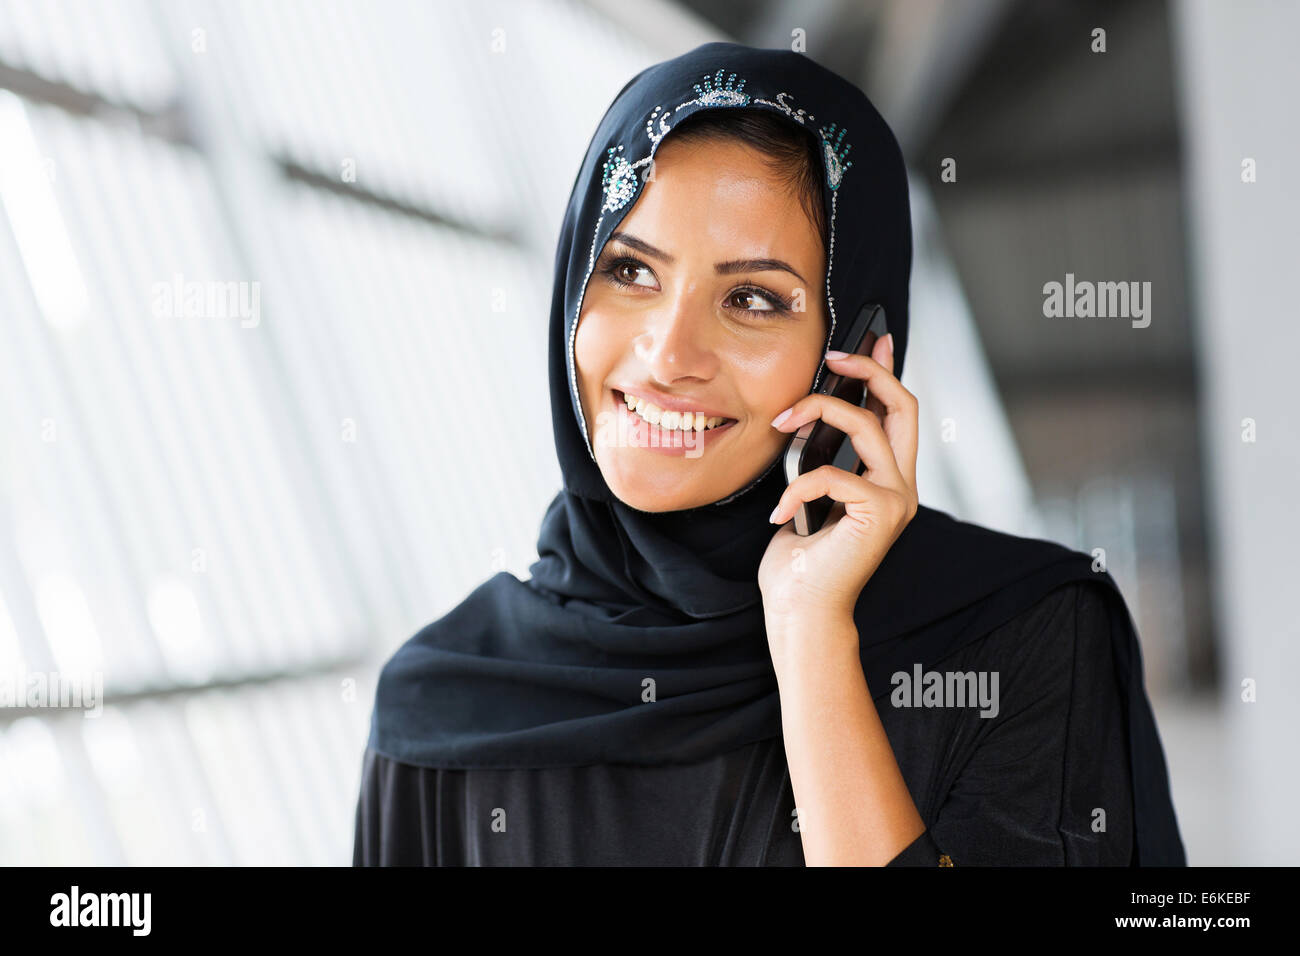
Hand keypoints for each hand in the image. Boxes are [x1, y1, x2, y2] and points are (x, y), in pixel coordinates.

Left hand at [758, 333, 918, 636]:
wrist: (801, 611)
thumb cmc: (799, 563)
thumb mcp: (807, 497)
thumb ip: (819, 460)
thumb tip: (807, 418)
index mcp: (886, 479)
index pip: (897, 413)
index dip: (886, 371)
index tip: (873, 339)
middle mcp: (901, 486)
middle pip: (903, 406)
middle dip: (870, 370)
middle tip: (834, 356)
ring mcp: (896, 500)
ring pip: (866, 427)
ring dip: (816, 413)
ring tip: (780, 422)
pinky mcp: (881, 515)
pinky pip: (833, 474)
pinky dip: (797, 486)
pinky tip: (778, 513)